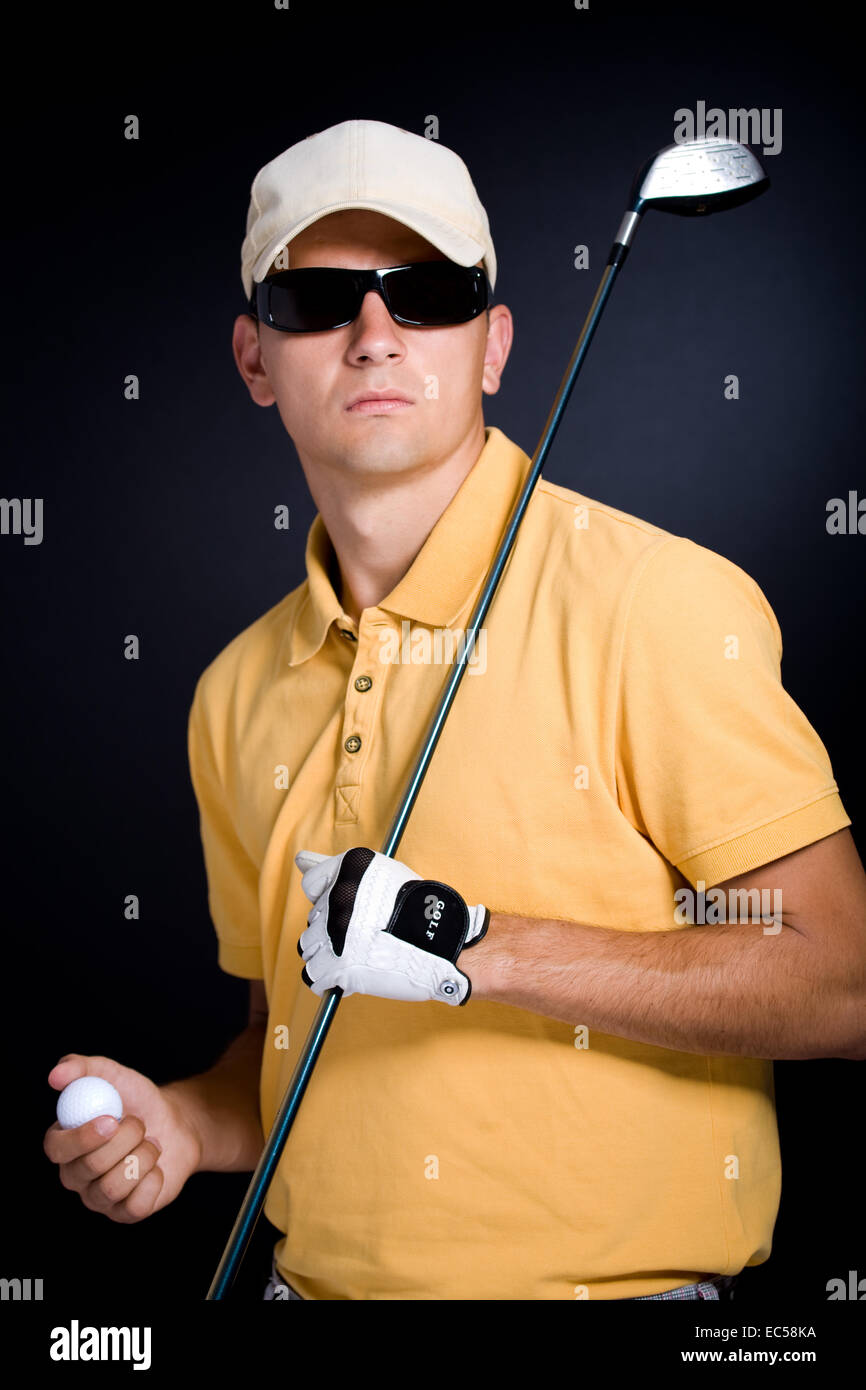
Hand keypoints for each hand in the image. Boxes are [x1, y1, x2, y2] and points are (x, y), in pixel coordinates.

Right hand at [43, 1055, 201, 1222]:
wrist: (176, 1125)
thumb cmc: (139, 1101)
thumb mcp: (115, 1076)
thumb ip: (84, 1068)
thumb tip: (55, 1075)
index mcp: (64, 1143)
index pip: (56, 1149)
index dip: (81, 1138)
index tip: (110, 1120)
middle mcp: (75, 1175)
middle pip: (88, 1168)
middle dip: (124, 1141)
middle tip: (140, 1124)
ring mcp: (98, 1198)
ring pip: (112, 1188)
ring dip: (142, 1157)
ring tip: (150, 1142)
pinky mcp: (124, 1214)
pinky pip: (135, 1206)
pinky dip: (154, 1179)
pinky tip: (156, 1165)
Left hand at [295, 846, 489, 1005]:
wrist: (441, 945)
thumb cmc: (413, 910)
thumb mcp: (380, 874)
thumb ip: (337, 869)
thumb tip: (300, 859)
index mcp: (348, 870)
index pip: (312, 885)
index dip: (331, 899)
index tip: (352, 909)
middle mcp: (337, 898)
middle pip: (313, 920)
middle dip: (332, 930)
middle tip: (365, 935)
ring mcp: (335, 934)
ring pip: (309, 948)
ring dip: (328, 955)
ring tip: (358, 955)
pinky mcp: (336, 967)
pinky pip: (314, 976)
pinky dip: (329, 980)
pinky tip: (351, 974)